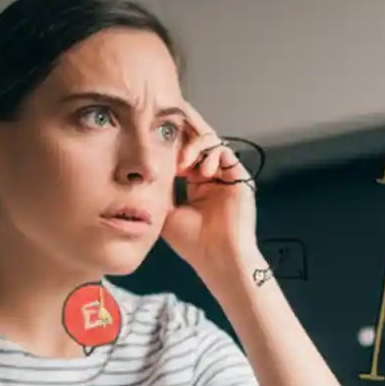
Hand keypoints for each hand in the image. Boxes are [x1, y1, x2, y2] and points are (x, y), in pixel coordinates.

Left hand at [161, 101, 257, 278]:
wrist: (217, 258)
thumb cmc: (192, 242)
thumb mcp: (165, 210)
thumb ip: (159, 187)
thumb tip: (145, 166)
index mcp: (196, 184)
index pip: (184, 152)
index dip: (171, 142)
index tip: (153, 137)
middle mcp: (212, 177)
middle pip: (198, 141)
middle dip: (183, 132)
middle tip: (168, 128)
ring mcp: (226, 176)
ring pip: (210, 142)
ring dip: (194, 147)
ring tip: (183, 164)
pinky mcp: (239, 177)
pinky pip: (224, 152)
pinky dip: (211, 155)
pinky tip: (201, 172)